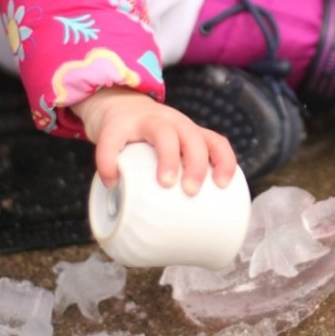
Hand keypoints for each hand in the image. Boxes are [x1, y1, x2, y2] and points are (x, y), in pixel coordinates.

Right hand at [71, 87, 236, 194]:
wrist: (115, 105)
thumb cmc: (147, 140)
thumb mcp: (169, 149)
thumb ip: (176, 175)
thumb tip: (179, 230)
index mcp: (188, 132)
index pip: (215, 142)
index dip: (224, 162)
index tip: (222, 185)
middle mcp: (172, 122)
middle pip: (193, 138)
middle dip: (197, 165)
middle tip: (192, 191)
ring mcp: (145, 120)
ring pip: (164, 132)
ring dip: (168, 157)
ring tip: (165, 183)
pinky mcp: (117, 124)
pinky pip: (113, 142)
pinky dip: (110, 163)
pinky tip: (111, 182)